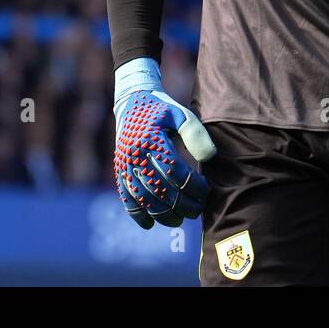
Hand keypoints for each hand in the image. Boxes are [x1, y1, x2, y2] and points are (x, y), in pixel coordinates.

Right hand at [113, 57, 216, 228]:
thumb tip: (208, 158)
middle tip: (198, 210)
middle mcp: (135, 154)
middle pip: (160, 189)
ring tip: (180, 219)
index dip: (191, 185)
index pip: (174, 170)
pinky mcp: (120, 172)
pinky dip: (137, 214)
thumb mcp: (182, 114)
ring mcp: (125, 165)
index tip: (205, 190)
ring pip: (143, 198)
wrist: (132, 102)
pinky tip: (150, 225)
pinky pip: (127, 198)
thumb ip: (196, 134)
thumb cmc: (163, 110)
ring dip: (163, 214)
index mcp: (151, 139)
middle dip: (181, 204)